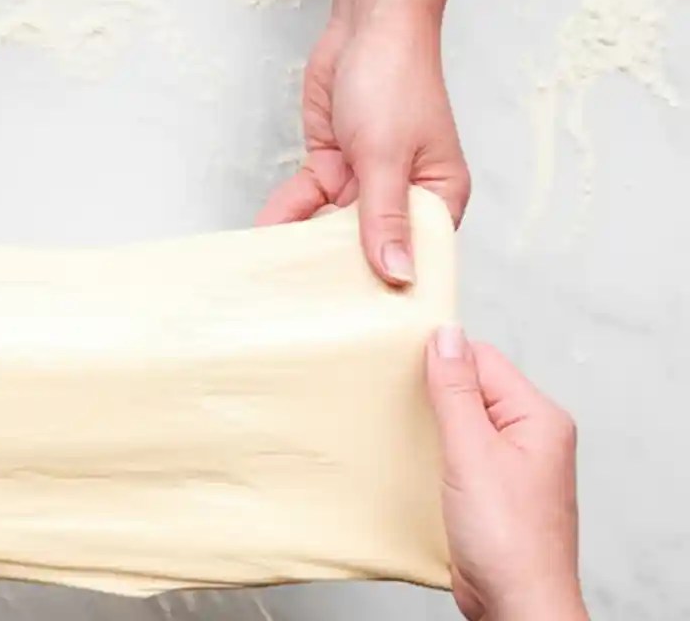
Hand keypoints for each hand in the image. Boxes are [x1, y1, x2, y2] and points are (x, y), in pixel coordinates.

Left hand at [257, 16, 470, 285]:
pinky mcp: (333, 168)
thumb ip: (383, 218)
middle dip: (338, 273)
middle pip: (369, 248)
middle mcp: (405, 196)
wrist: (367, 24)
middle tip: (305, 312)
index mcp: (439, 198)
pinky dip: (286, 217)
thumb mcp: (387, 157)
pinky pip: (307, 204)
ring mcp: (366, 184)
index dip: (388, 289)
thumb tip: (397, 276)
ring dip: (305, 248)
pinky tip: (264, 238)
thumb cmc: (396, 80)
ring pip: (331, 229)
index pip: (415, 257)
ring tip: (276, 285)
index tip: (358, 323)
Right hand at [426, 327, 586, 620]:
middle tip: (393, 397)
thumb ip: (456, 391)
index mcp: (538, 417)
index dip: (441, 357)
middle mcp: (530, 437)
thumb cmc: (509, 541)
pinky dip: (433, 453)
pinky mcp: (492, 490)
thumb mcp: (471, 453)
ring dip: (430, 424)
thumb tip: (445, 336)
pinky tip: (412, 461)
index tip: (398, 360)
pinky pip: (458, 453)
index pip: (483, 360)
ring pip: (462, 421)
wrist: (517, 604)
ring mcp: (512, 465)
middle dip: (432, 391)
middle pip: (472, 387)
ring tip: (400, 429)